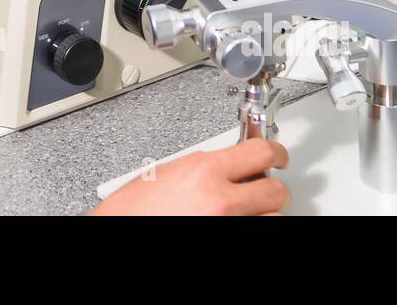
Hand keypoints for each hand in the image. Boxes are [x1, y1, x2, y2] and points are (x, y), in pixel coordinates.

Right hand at [89, 139, 289, 215]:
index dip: (276, 152)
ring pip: (272, 217)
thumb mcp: (171, 171)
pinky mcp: (228, 243)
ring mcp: (227, 225)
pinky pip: (255, 231)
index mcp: (204, 170)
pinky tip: (240, 219)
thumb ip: (207, 167)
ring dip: (263, 212)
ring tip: (248, 209)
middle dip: (272, 188)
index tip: (277, 155)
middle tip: (266, 186)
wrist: (118, 227)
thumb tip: (233, 164)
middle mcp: (220, 199)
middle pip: (275, 190)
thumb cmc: (133, 208)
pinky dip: (250, 224)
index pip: (261, 152)